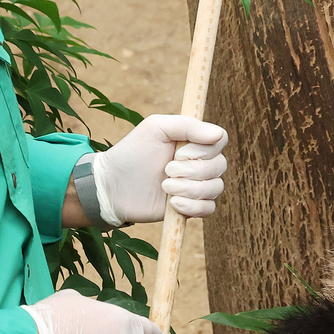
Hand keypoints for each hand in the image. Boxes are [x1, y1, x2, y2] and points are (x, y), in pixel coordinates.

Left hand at [93, 114, 227, 224]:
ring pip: (215, 187)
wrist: (112, 186)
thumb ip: (188, 125)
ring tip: (165, 187)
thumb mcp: (156, 128)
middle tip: (166, 170)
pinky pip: (209, 208)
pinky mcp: (191, 207)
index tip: (179, 152)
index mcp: (194, 141)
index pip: (220, 140)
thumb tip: (219, 134)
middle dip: (192, 171)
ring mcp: (196, 185)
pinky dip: (193, 207)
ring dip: (189, 188)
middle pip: (220, 165)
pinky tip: (172, 204)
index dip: (204, 149)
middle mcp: (199, 162)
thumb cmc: (132, 152)